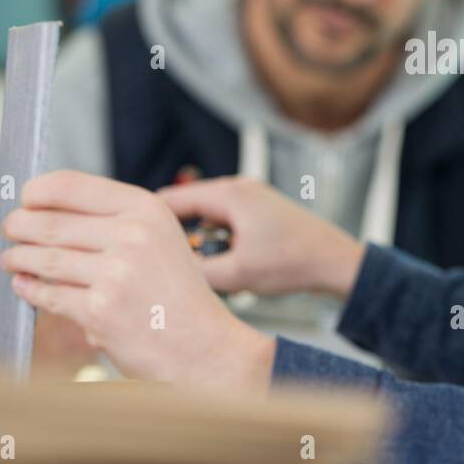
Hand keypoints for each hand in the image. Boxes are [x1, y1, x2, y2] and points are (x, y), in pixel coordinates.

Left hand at [0, 170, 275, 391]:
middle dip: (20, 226)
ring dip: (19, 258)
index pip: (72, 186)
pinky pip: (49, 296)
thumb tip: (51, 210)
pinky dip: (29, 290)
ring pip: (44, 259)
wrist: (202, 344)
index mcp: (146, 209)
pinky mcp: (99, 311)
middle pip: (51, 222)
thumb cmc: (178, 294)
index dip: (37, 191)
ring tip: (12, 259)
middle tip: (10, 229)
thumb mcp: (160, 238)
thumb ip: (115, 221)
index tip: (24, 198)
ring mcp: (115, 275)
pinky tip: (23, 285)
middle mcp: (131, 236)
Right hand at [157, 176, 365, 299]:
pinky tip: (219, 262)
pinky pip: (225, 220)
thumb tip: (159, 275)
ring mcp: (252, 196)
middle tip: (153, 258)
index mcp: (231, 194)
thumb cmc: (292, 264)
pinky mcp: (260, 209)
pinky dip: (216, 238)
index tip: (126, 239)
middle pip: (188, 205)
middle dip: (173, 232)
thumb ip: (195, 272)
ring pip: (207, 215)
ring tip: (193, 264)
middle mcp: (239, 187)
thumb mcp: (236, 275)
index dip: (147, 221)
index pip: (173, 200)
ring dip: (198, 238)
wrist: (336, 261)